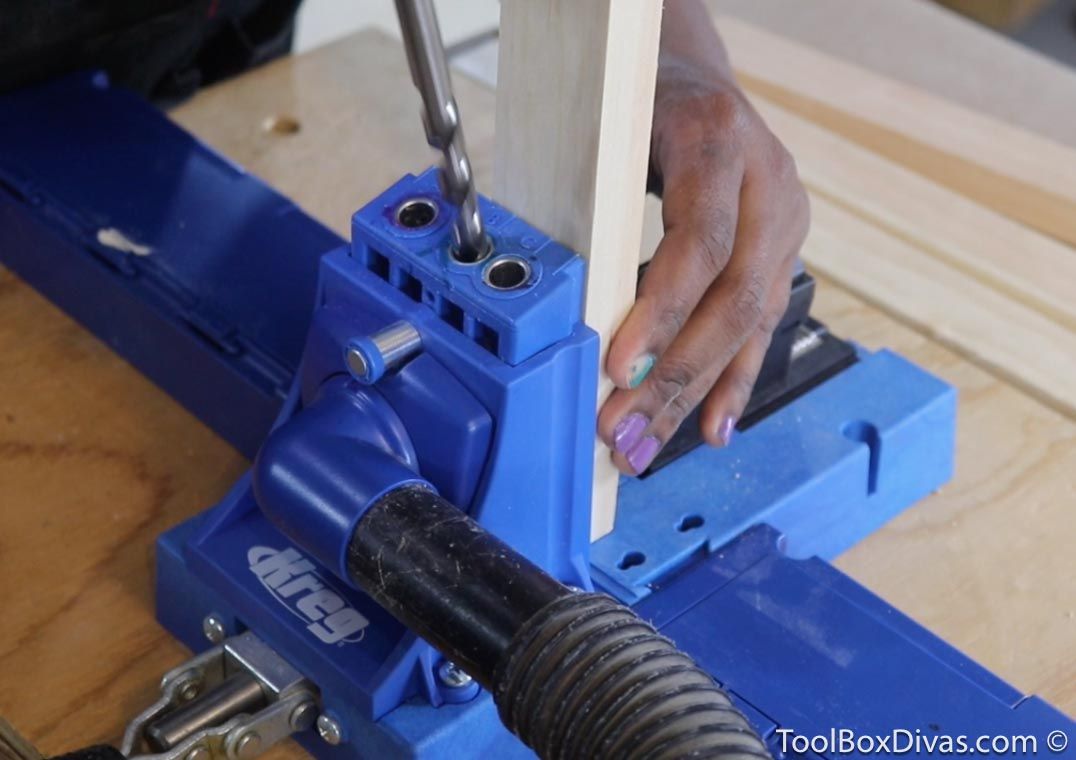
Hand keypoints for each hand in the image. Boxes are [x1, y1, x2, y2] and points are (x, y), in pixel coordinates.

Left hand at [598, 57, 808, 474]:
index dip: (663, 310)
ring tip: (646, 445)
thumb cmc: (642, 106)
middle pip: (732, 297)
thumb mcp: (615, 131)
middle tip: (622, 430)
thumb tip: (570, 309)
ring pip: (749, 323)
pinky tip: (711, 429)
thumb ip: (603, 205)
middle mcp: (767, 184)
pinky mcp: (783, 256)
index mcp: (720, 142)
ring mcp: (784, 223)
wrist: (698, 84)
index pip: (702, 241)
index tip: (620, 367)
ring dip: (694, 394)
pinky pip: (762, 328)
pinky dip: (732, 382)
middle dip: (675, 376)